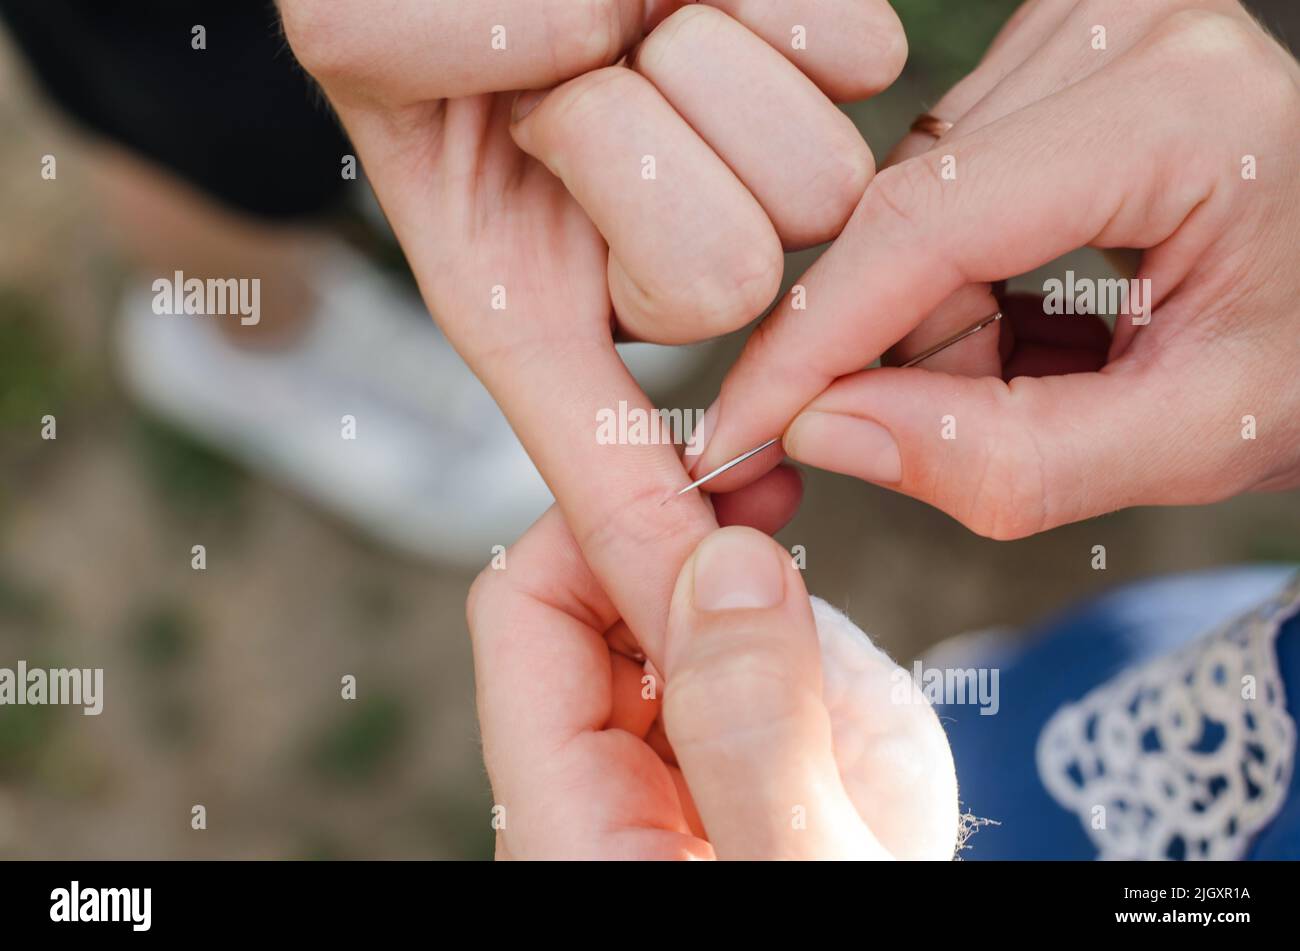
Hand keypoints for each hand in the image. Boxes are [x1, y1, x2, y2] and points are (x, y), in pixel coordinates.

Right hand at [279, 0, 904, 663]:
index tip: (700, 601)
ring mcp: (772, 173)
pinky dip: (781, 3)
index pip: (616, 463)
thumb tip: (580, 60)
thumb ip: (401, 58)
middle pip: (729, 287)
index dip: (651, 543)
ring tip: (629, 15)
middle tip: (564, 80)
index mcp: (549, 301)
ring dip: (693, 64)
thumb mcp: (359, 32)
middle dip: (626, 153)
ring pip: (818, 183)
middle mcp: (676, 262)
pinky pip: (865, 59)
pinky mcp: (845, 75)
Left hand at [468, 505, 957, 859]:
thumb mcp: (808, 869)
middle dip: (691, 554)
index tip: (712, 472)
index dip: (602, 520)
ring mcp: (663, 788)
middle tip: (782, 494)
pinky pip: (747, 686)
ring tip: (837, 677)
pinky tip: (852, 724)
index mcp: (570, 815)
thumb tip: (722, 558)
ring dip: (758, 615)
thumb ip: (751, 725)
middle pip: (595, 608)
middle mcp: (597, 791)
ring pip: (678, 635)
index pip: (525, 607)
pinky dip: (803, 668)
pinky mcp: (725, 789)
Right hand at [690, 0, 1299, 539]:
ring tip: (1052, 356)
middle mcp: (1117, 28)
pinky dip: (960, 280)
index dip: (812, 343)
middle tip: (996, 417)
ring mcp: (1080, 25)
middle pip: (907, 219)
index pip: (928, 224)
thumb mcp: (1192, 442)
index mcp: (1178, 110)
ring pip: (908, 211)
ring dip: (942, 321)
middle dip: (913, 353)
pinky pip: (933, 189)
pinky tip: (1038, 307)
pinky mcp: (1052, 51)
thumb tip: (824, 434)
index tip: (736, 433)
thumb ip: (1009, 459)